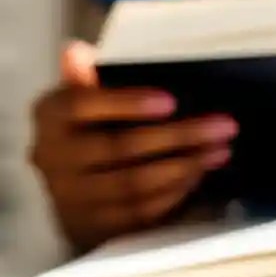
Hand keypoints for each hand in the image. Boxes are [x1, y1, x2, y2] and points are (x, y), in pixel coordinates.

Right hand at [28, 41, 237, 252]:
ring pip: (133, 184)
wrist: (70, 185)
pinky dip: (174, 193)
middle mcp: (52, 157)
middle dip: (178, 137)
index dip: (126, 103)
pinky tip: (200, 174)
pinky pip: (139, 212)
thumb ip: (89, 76)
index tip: (171, 101)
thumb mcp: (87, 96)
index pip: (82, 105)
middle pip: (119, 148)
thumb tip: (76, 51)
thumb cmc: (90, 126)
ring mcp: (70, 196)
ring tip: (220, 150)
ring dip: (184, 167)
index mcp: (51, 115)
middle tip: (224, 126)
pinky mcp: (93, 225)